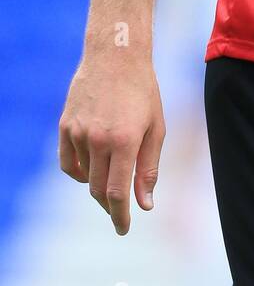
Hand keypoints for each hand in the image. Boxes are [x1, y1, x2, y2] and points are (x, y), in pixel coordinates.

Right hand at [58, 51, 164, 234]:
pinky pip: (68, 163)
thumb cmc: (143, 92)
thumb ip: (149, 168)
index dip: (120, 216)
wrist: (115, 56)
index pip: (118, 193)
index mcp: (125, 140)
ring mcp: (77, 132)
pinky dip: (80, 173)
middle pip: (99, 190)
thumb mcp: (156, 128)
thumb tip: (145, 204)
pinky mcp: (65, 126)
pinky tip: (92, 169)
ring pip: (85, 176)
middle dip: (110, 206)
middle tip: (120, 212)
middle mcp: (98, 139)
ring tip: (114, 169)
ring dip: (99, 183)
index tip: (123, 229)